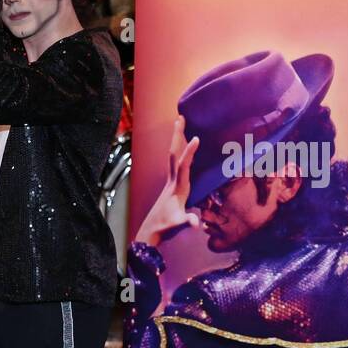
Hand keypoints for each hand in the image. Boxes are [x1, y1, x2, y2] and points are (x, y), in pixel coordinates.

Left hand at [134, 114, 200, 247]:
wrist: (151, 230)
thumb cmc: (166, 226)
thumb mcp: (178, 224)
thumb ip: (187, 221)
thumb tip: (196, 224)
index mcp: (178, 187)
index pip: (184, 165)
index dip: (189, 152)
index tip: (196, 138)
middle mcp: (173, 180)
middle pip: (173, 153)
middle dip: (177, 136)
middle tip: (180, 117)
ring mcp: (171, 181)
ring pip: (172, 155)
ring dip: (176, 140)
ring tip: (180, 123)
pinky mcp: (171, 184)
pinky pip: (175, 161)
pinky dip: (178, 150)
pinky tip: (181, 145)